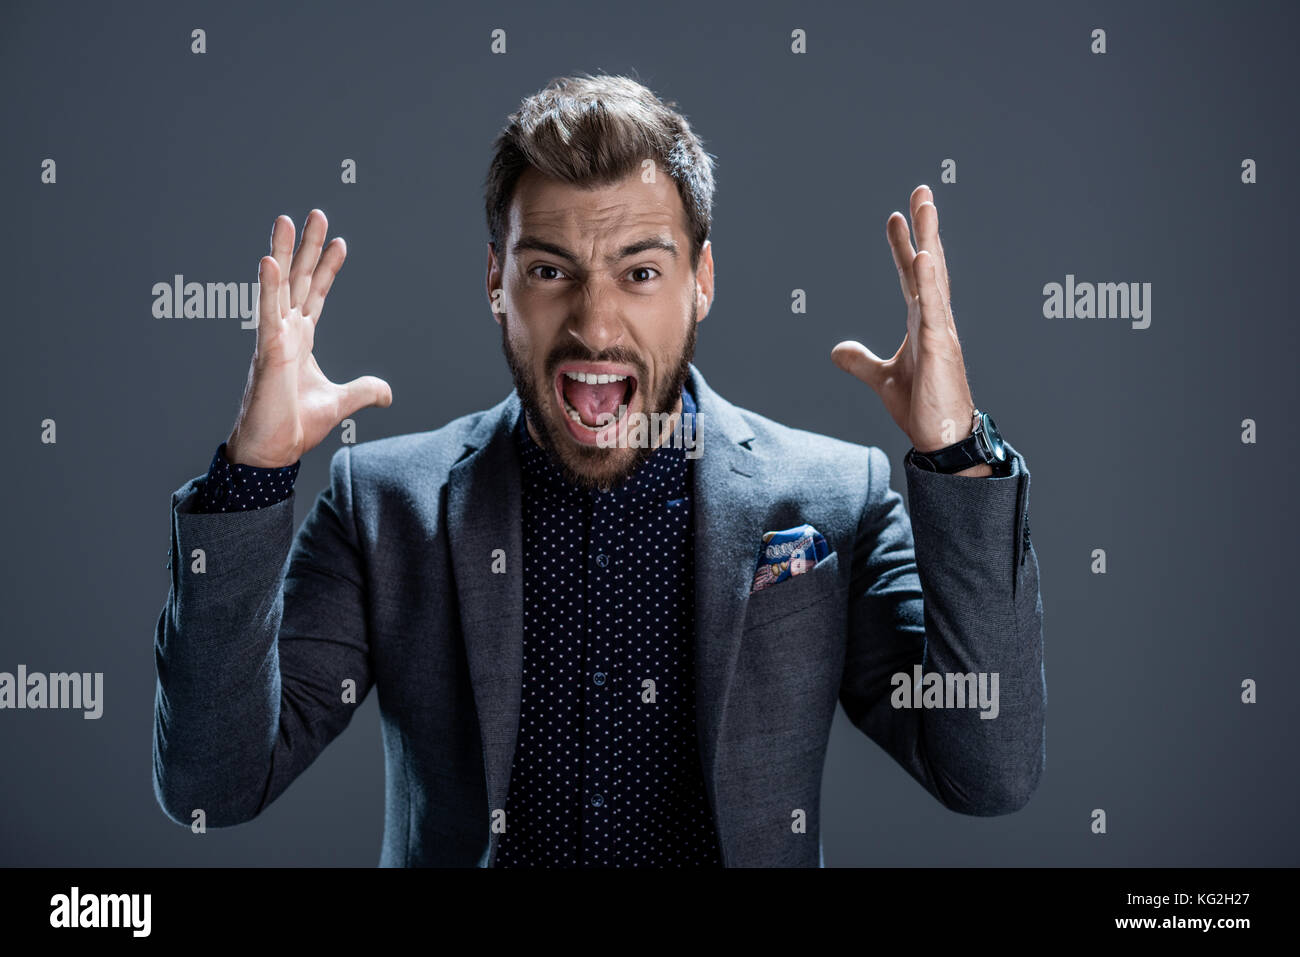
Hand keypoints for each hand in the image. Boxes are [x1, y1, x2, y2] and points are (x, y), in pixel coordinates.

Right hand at [225, 210, 392, 466]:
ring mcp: (273, 339)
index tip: (340, 242)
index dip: (328, 268)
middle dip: (308, 247)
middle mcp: (285, 333)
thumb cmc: (294, 426)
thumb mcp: (340, 404)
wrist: (272, 452)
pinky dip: (268, 286)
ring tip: (286, 220)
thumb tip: (387, 392)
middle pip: (298, 280)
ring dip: (283, 252)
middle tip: (316, 214)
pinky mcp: (266, 352)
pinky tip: (269, 260)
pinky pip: (267, 313)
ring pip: (279, 286)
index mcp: (299, 340)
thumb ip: (363, 391)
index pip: (316, 294)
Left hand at [831, 185, 980, 456]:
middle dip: (924, 227)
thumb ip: (861, 361)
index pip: (911, 276)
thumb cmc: (923, 408)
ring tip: (925, 204)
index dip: (903, 246)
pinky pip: (934, 308)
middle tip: (921, 191)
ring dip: (930, 238)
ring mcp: (940, 330)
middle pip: (929, 264)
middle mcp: (933, 319)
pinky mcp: (939, 346)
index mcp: (921, 323)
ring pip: (935, 275)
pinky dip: (930, 281)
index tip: (895, 218)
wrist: (942, 438)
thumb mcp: (882, 379)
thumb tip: (837, 350)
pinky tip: (926, 255)